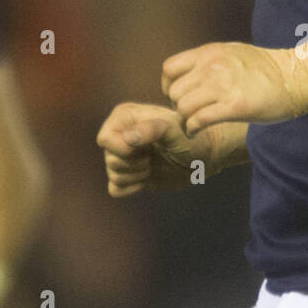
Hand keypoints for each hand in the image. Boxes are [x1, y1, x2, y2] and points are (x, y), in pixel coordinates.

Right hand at [96, 102, 223, 195]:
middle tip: (154, 155)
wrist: (202, 157)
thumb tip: (128, 138)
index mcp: (124, 117)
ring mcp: (122, 156)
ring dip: (137, 174)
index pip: (105, 139)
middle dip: (135, 163)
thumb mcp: (176, 131)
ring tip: (154, 163)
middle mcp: (119, 135)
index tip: (147, 148)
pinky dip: (133, 188)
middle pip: (110, 159)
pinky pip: (116, 189)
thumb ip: (153, 129)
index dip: (123, 149)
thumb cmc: (190, 138)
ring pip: (114, 175)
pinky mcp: (127, 176)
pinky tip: (149, 177)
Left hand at [161, 42, 307, 134]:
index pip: (169, 68)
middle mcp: (212, 67)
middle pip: (175, 92)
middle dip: (178, 106)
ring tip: (194, 124)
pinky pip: (199, 120)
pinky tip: (197, 131)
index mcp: (210, 53)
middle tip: (190, 113)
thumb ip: (209, 61)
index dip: (169, 85)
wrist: (296, 76)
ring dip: (185, 119)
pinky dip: (192, 129)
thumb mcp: (233, 53)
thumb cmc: (266, 68)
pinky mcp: (234, 107)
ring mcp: (223, 86)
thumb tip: (190, 75)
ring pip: (183, 108)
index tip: (180, 95)